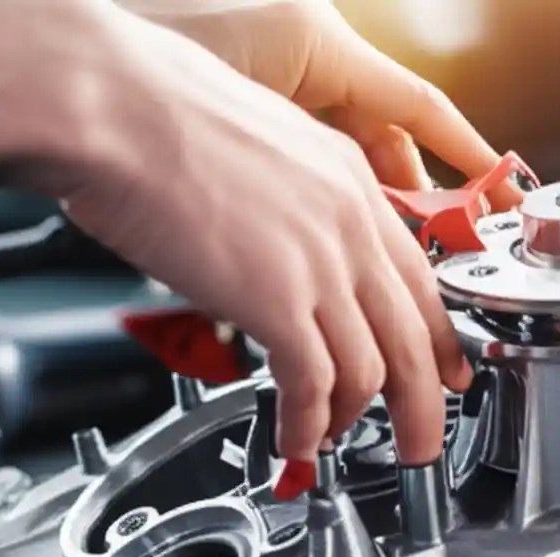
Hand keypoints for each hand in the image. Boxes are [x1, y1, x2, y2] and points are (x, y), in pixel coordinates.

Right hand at [58, 2, 471, 463]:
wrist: (116, 106)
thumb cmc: (159, 115)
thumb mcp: (261, 147)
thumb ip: (291, 200)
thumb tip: (284, 251)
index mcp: (350, 180)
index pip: (417, 276)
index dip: (437, 337)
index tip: (443, 371)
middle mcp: (350, 223)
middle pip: (413, 335)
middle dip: (423, 402)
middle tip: (420, 440)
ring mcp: (321, 263)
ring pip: (373, 370)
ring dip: (356, 422)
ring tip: (339, 446)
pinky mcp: (278, 301)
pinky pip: (313, 385)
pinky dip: (307, 425)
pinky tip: (294, 440)